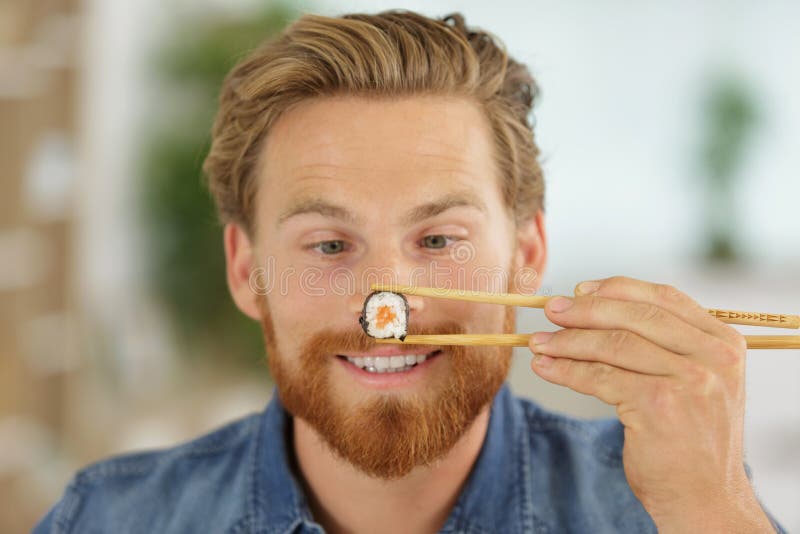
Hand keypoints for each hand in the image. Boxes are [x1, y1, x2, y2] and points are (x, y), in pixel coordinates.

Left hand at [528, 276, 773, 531]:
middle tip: (550, 310)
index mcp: (723, 342)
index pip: (664, 298)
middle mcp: (712, 356)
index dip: (617, 288)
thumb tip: (593, 305)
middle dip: (585, 310)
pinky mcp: (658, 405)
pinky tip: (546, 368)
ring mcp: (688, 380)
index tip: (580, 290)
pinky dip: (567, 371)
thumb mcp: (692, 381)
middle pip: (634, 316)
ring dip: (567, 342)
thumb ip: (664, 344)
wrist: (706, 499)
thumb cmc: (690, 438)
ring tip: (538, 343)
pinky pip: (600, 378)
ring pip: (613, 346)